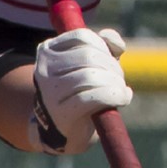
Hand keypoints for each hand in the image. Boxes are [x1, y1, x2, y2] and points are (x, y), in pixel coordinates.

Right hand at [28, 27, 130, 154]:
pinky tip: (122, 98)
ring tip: (121, 90)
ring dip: (115, 82)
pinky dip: (114, 95)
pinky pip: (93, 96)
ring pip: (90, 76)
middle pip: (89, 56)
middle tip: (120, 79)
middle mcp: (44, 70)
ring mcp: (50, 93)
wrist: (62, 130)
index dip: (104, 46)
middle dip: (112, 66)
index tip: (112, 58)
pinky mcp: (62, 113)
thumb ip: (104, 46)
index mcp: (48, 52)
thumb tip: (109, 37)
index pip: (82, 37)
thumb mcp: (91, 64)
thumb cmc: (81, 91)